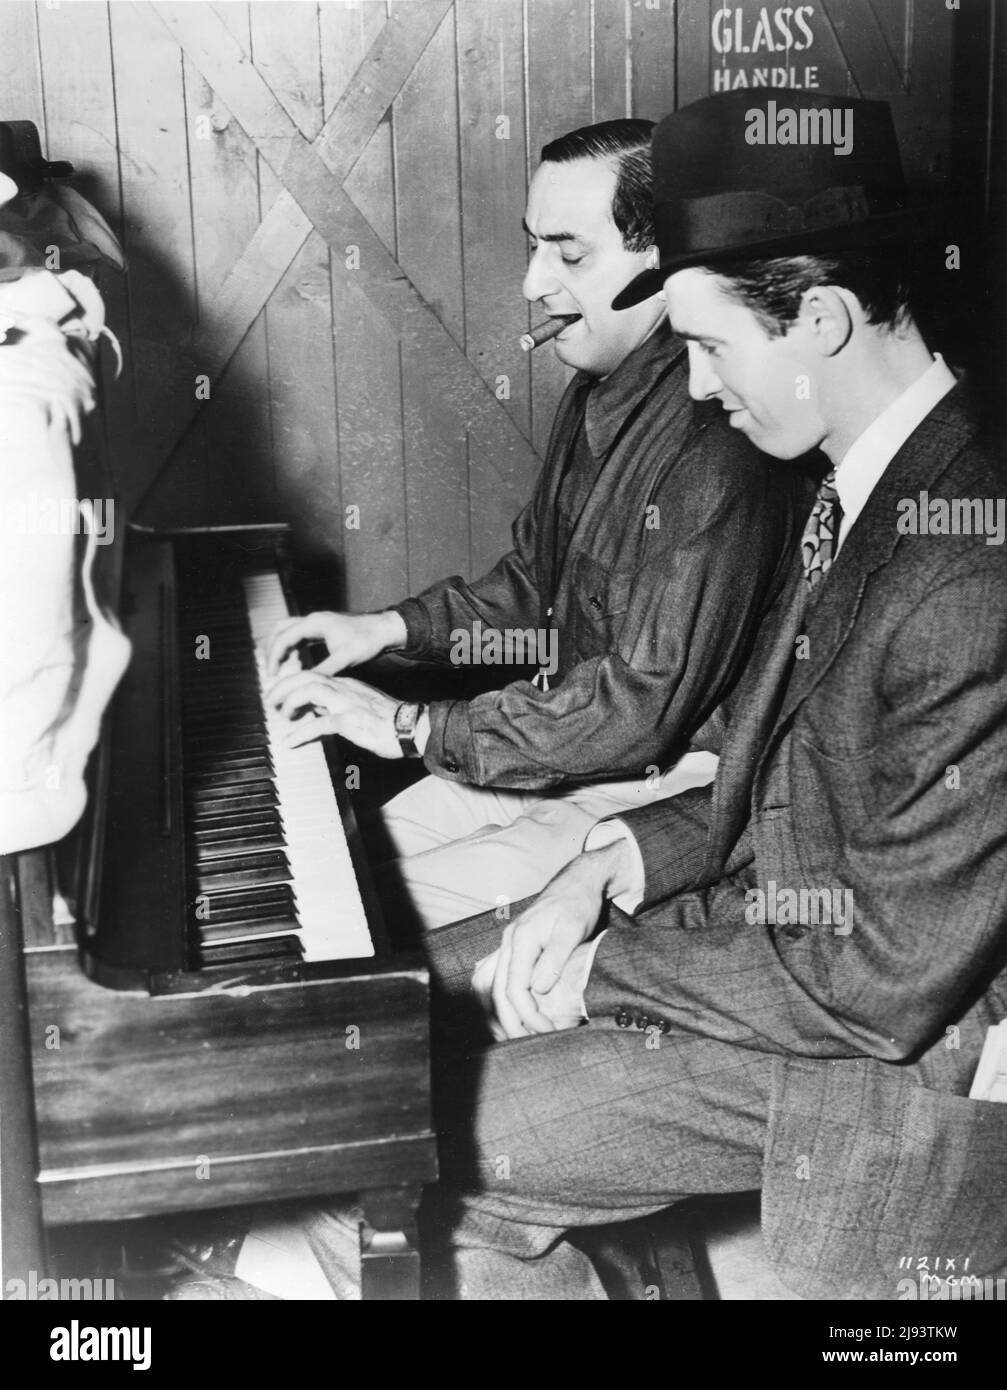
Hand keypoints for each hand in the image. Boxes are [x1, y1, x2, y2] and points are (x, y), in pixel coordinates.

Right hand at [265, 609, 406, 678]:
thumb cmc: (366, 641)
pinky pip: (299, 635)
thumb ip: (324, 670)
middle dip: (271, 649)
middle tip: (269, 670)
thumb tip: (305, 682)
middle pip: (279, 629)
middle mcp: (313, 619)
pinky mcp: (323, 628)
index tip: (272, 674)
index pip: (284, 638)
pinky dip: (292, 647)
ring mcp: (317, 622)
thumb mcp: (345, 658)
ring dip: (280, 646)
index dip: (274, 657)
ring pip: (288, 630)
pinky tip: (295, 663)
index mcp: (314, 623)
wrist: (384, 630)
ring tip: (278, 668)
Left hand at [266, 671, 403, 757]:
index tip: (277, 693)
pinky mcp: (351, 722)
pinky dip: (301, 732)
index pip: (311, 675)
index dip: (290, 682)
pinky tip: (291, 741)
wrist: (411, 727)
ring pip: (310, 691)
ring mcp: (347, 704)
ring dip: (290, 702)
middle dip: (283, 686)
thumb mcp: (356, 707)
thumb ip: (334, 706)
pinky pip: (320, 724)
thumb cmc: (387, 721)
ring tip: (281, 715)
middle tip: (270, 700)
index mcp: (345, 685)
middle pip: (305, 677)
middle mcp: (344, 689)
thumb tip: (313, 710)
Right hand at [470, 844, 629, 1039]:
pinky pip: (500, 980)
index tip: (547, 1031)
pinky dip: (503, 1001)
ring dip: (501, 1015)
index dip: (528, 1015)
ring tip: (516, 1038)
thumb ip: (554, 960)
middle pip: (498, 992)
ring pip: (493, 987)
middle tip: (529, 1046)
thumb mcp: (572, 930)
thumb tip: (537, 989)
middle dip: (512, 1023)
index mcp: (520, 939)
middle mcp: (509, 943)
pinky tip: (513, 1017)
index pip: (514, 988)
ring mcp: (510, 945)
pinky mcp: (517, 949)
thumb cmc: (578, 904)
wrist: (579, 882)